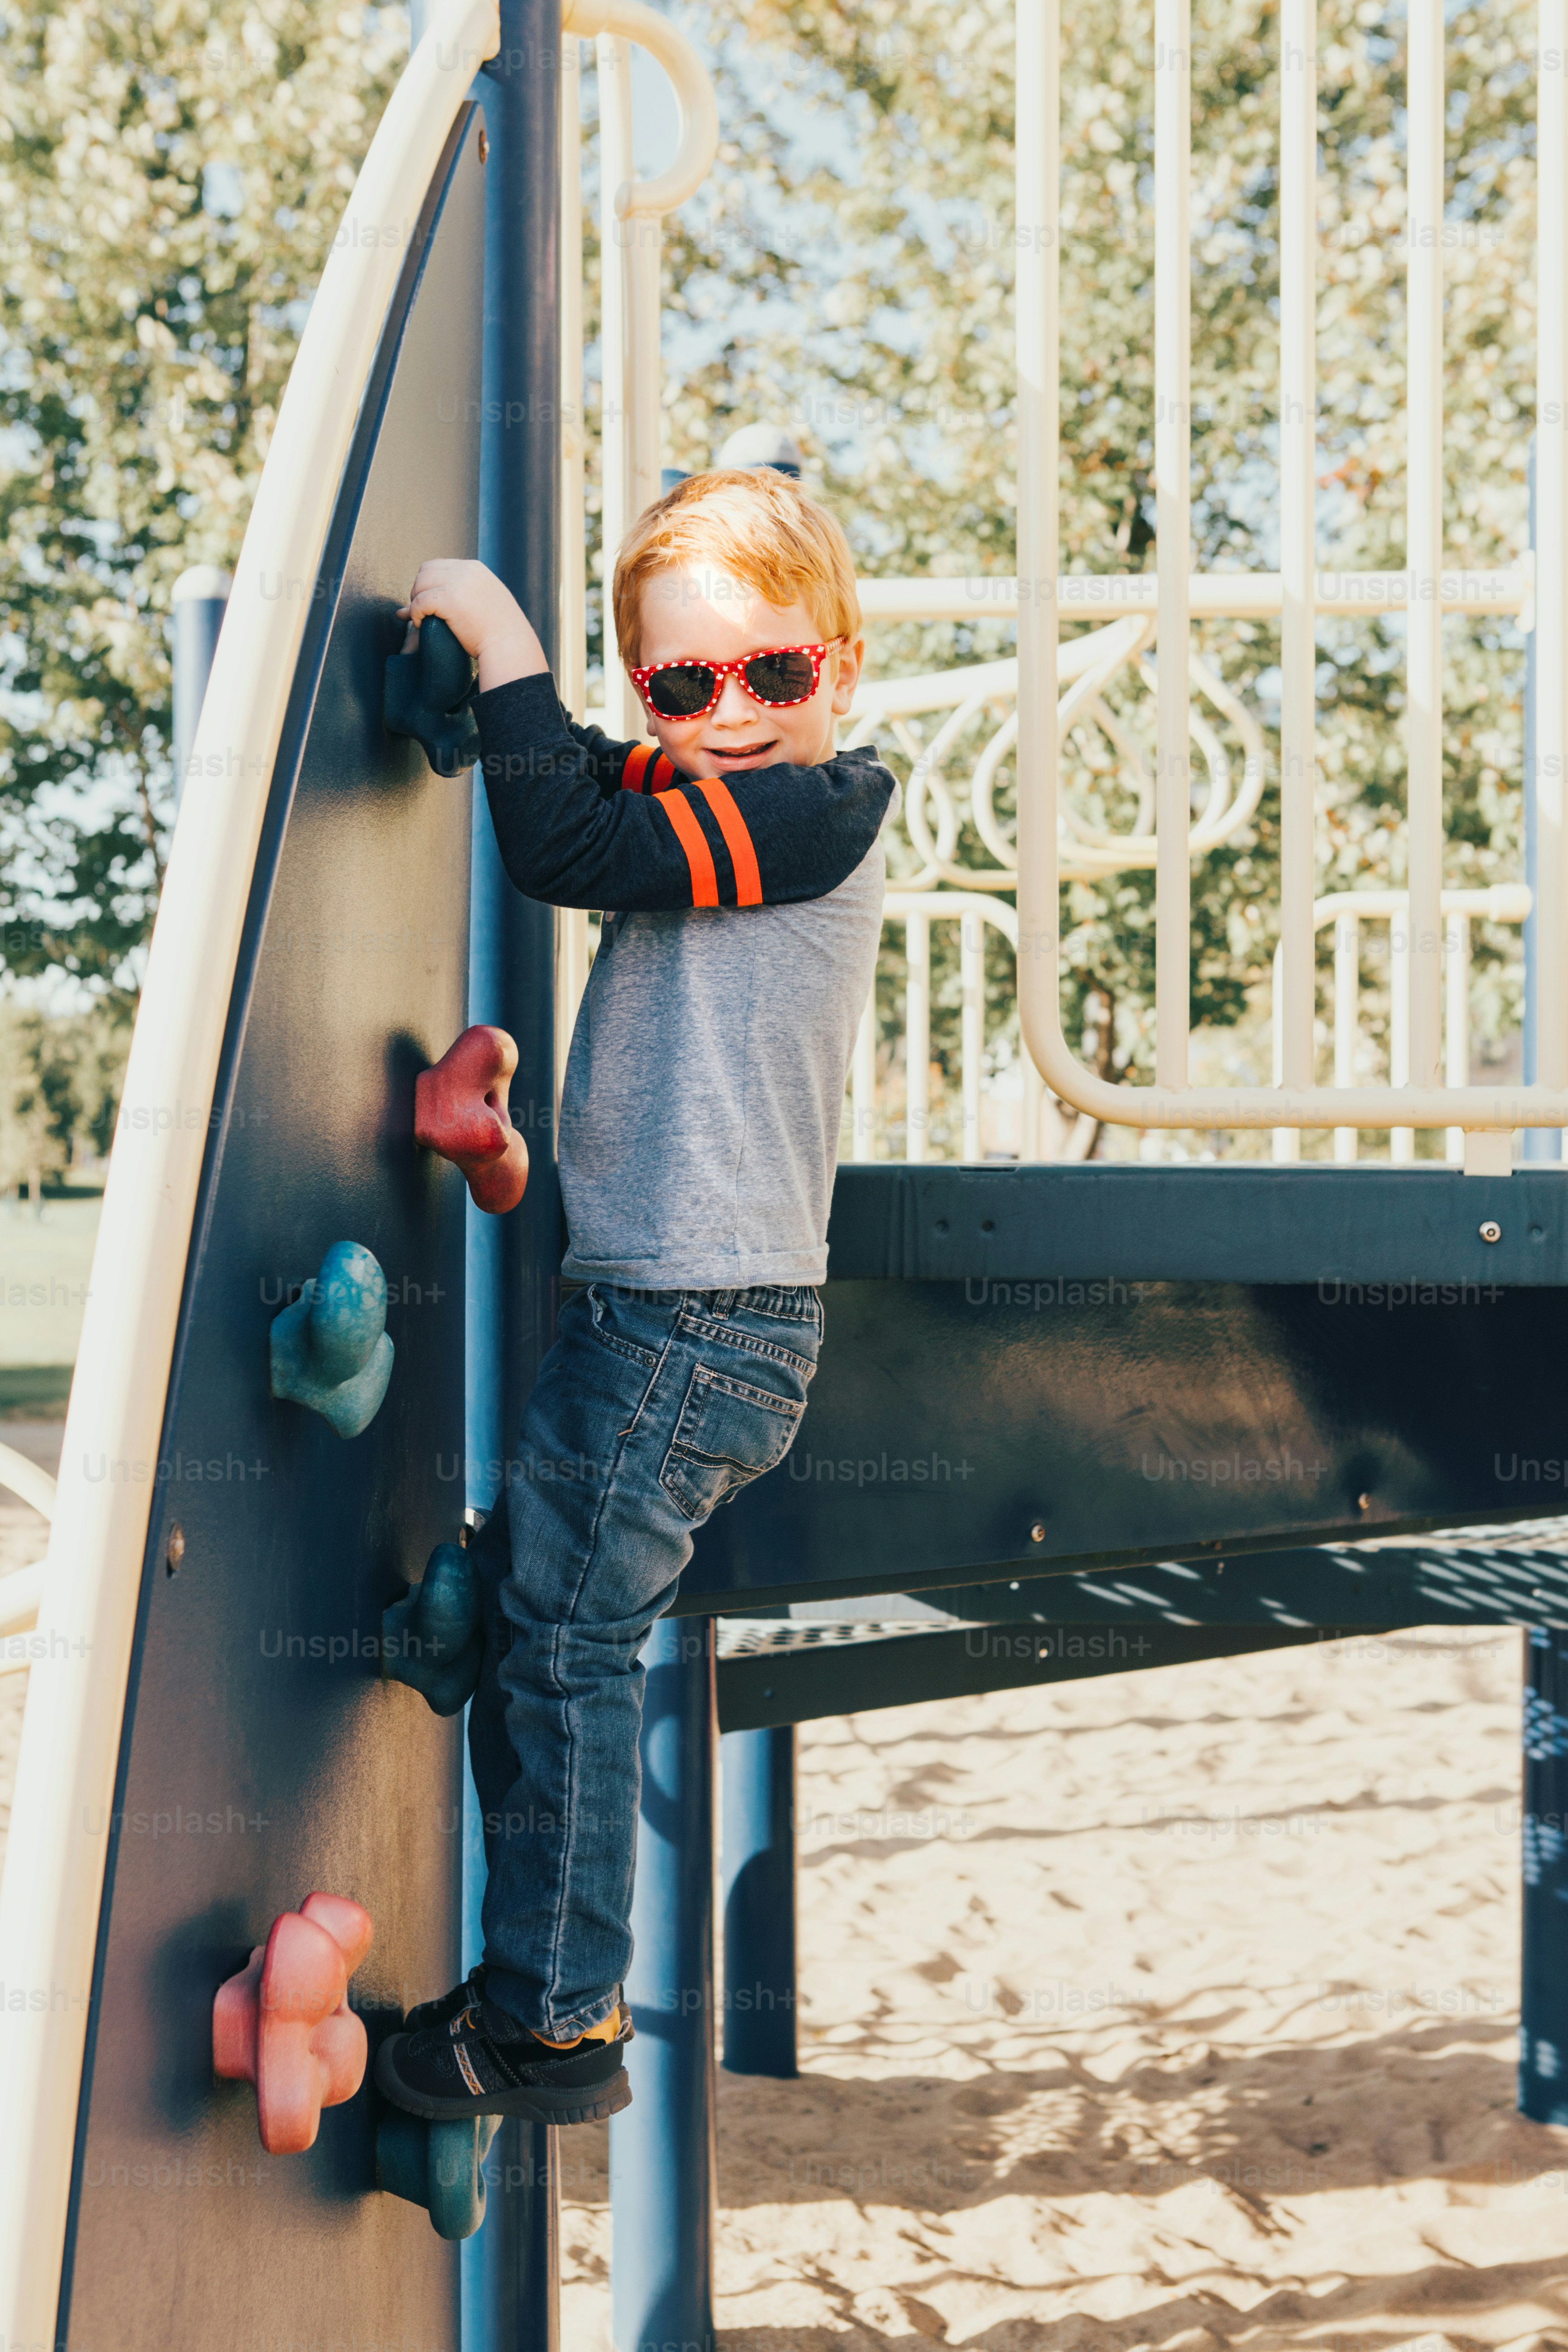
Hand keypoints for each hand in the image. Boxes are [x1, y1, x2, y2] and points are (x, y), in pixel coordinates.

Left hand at [398, 559, 547, 691]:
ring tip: (421, 619)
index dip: (429, 583)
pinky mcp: (448, 599)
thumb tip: (442, 598)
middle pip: (425, 571)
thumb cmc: (500, 632)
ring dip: (416, 602)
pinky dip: (415, 614)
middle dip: (419, 590)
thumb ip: (464, 593)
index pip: (439, 566)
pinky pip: (419, 602)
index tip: (429, 602)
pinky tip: (421, 625)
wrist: (510, 646)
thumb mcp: (486, 601)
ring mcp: (456, 583)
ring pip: (420, 585)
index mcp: (474, 569)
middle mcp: (465, 570)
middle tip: (422, 611)